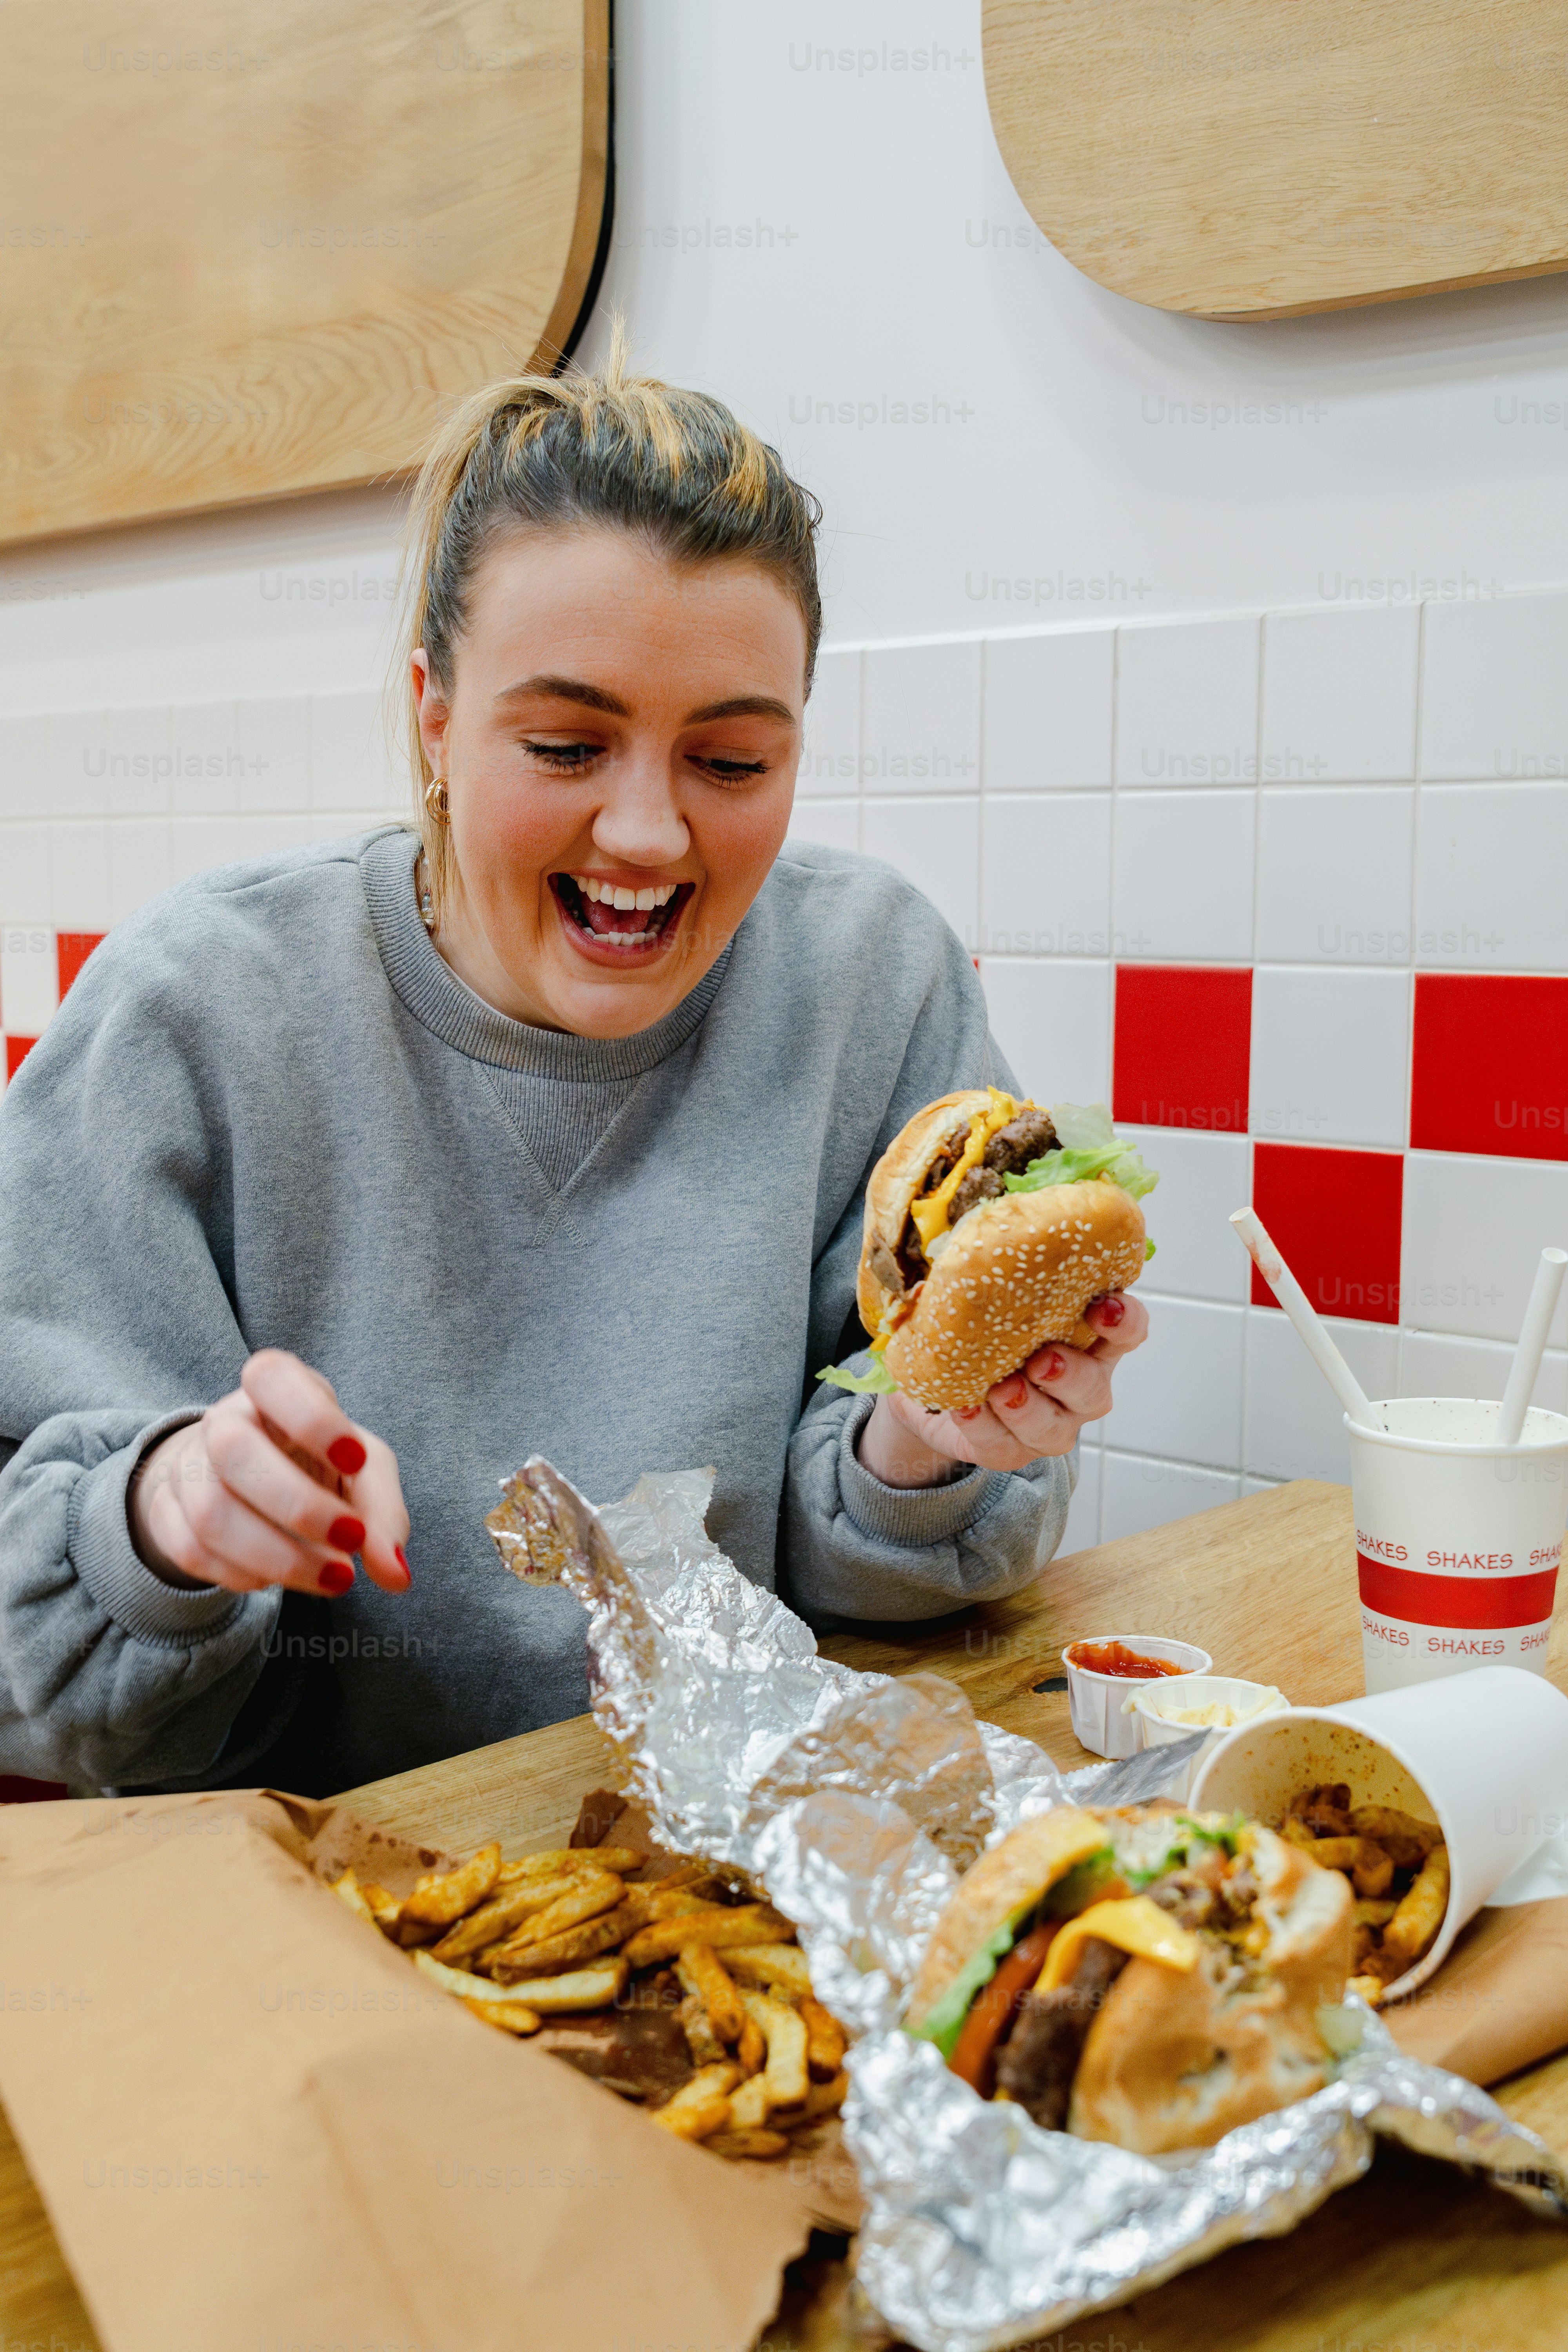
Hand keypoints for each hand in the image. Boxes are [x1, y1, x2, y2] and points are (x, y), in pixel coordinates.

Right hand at [129, 1349, 411, 1597]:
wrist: (252, 1485)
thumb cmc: (319, 1465)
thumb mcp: (364, 1474)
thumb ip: (383, 1515)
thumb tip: (396, 1576)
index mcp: (275, 1388)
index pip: (270, 1376)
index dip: (310, 1417)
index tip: (354, 1459)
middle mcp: (224, 1420)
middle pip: (233, 1448)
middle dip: (298, 1505)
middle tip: (352, 1539)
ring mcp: (188, 1466)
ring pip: (211, 1512)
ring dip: (280, 1557)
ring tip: (335, 1577)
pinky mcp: (167, 1514)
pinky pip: (193, 1551)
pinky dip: (244, 1576)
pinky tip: (280, 1579)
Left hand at [856, 1294, 1149, 1487]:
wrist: (931, 1387)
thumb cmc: (974, 1330)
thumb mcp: (979, 1292)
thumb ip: (981, 1265)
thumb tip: (953, 1246)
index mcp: (1085, 1335)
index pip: (1127, 1329)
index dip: (1124, 1320)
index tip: (1104, 1304)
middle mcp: (1078, 1382)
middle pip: (1095, 1388)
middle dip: (1072, 1376)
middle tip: (1044, 1359)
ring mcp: (1050, 1421)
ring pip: (1056, 1427)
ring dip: (1029, 1409)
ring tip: (1002, 1389)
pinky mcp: (1012, 1449)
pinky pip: (1004, 1446)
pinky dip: (983, 1427)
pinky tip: (964, 1406)